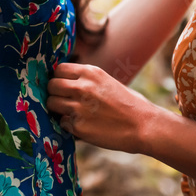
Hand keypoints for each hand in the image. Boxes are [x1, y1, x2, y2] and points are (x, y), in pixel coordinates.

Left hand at [46, 62, 165, 153]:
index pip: (59, 70)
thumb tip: (67, 83)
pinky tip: (82, 126)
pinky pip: (61, 123)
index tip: (63, 87)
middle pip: (51, 85)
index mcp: (91, 72)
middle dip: (55, 94)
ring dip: (58, 110)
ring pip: (51, 104)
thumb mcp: (108, 82)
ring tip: (72, 114)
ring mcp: (78, 106)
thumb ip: (87, 81)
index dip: (59, 79)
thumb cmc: (131, 105)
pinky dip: (68, 126)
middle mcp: (82, 86)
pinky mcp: (78, 126)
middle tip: (64, 102)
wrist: (144, 126)